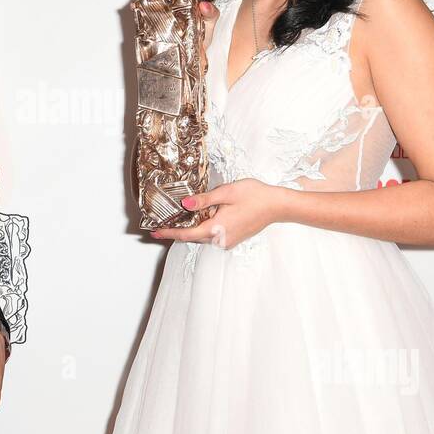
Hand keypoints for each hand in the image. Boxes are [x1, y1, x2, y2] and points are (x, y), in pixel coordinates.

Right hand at [141, 0, 219, 49]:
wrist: (192, 60)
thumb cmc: (197, 40)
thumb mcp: (209, 26)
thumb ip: (211, 14)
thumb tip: (205, 4)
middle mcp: (168, 1)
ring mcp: (158, 9)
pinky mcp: (150, 21)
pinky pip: (142, 11)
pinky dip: (138, 7)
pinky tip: (135, 4)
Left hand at [149, 179, 283, 249]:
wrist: (277, 206)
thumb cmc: (255, 196)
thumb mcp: (227, 193)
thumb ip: (204, 200)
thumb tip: (185, 204)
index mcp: (217, 228)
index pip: (187, 234)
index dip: (170, 233)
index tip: (155, 232)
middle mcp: (221, 239)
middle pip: (193, 237)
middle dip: (178, 231)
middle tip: (163, 224)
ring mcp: (228, 240)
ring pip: (203, 236)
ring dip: (191, 229)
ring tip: (179, 219)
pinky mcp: (234, 238)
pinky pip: (213, 235)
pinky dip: (203, 228)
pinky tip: (201, 217)